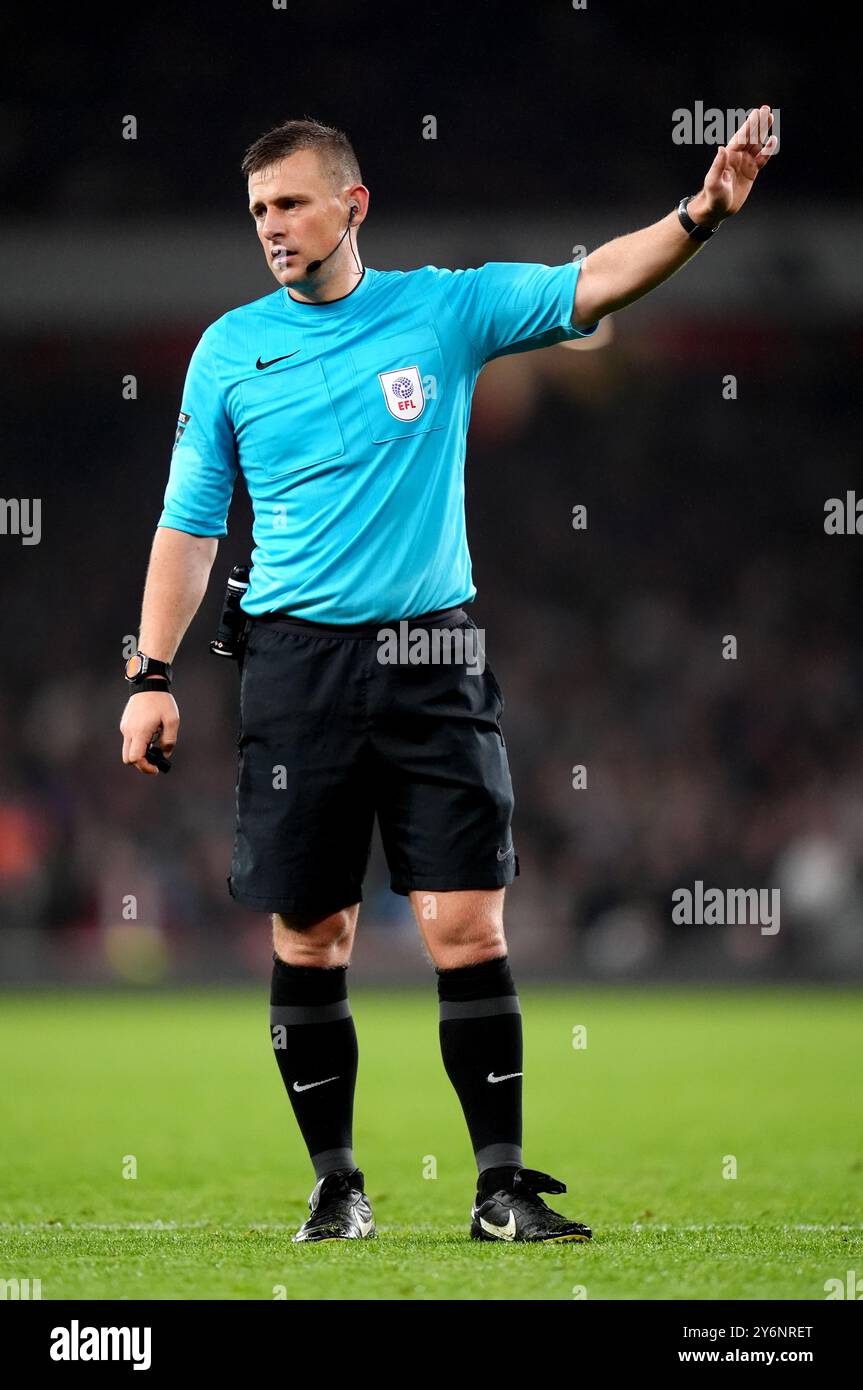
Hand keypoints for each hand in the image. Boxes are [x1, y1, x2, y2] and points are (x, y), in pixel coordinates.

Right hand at [120, 689, 178, 775]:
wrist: (148, 683)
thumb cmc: (161, 701)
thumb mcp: (172, 721)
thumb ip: (169, 740)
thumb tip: (165, 754)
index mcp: (139, 732)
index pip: (135, 758)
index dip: (145, 767)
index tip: (155, 769)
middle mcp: (128, 731)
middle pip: (128, 758)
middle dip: (141, 763)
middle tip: (155, 761)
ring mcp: (125, 727)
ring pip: (128, 750)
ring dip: (140, 753)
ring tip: (155, 744)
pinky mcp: (125, 723)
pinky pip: (129, 740)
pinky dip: (138, 743)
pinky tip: (151, 734)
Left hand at [690, 104, 777, 226]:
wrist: (717, 209)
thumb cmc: (712, 196)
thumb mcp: (714, 181)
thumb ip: (718, 165)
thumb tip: (722, 148)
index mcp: (729, 156)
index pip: (741, 137)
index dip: (749, 125)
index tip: (756, 112)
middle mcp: (737, 156)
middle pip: (750, 137)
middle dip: (758, 123)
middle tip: (766, 109)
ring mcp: (745, 163)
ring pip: (757, 144)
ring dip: (763, 132)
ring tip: (770, 117)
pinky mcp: (751, 172)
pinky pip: (762, 159)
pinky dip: (768, 150)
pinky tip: (773, 140)